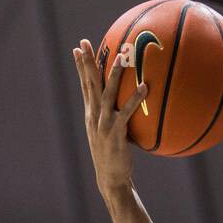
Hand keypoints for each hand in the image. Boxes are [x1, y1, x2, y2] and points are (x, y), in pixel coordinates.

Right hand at [72, 38, 146, 196]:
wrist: (111, 179)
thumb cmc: (114, 158)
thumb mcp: (110, 135)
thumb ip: (115, 119)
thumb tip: (127, 107)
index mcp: (91, 115)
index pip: (84, 86)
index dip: (81, 67)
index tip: (78, 48)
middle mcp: (94, 116)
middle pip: (89, 84)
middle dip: (86, 62)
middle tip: (84, 43)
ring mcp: (103, 124)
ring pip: (107, 93)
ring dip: (114, 74)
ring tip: (122, 57)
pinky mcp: (116, 132)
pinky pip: (127, 111)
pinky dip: (135, 99)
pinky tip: (145, 87)